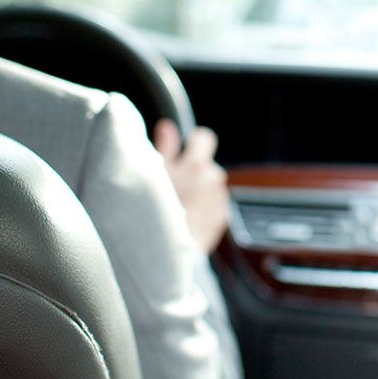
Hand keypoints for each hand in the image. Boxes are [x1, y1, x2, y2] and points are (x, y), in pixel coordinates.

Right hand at [153, 119, 229, 252]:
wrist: (167, 251)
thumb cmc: (156, 212)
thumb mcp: (154, 175)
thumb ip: (164, 147)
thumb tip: (168, 127)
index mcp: (196, 165)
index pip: (204, 137)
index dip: (193, 143)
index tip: (184, 151)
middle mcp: (214, 178)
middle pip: (205, 165)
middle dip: (193, 172)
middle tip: (174, 185)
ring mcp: (220, 198)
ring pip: (210, 186)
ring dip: (199, 190)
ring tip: (179, 205)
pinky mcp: (223, 216)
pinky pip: (214, 204)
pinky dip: (204, 207)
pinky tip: (188, 217)